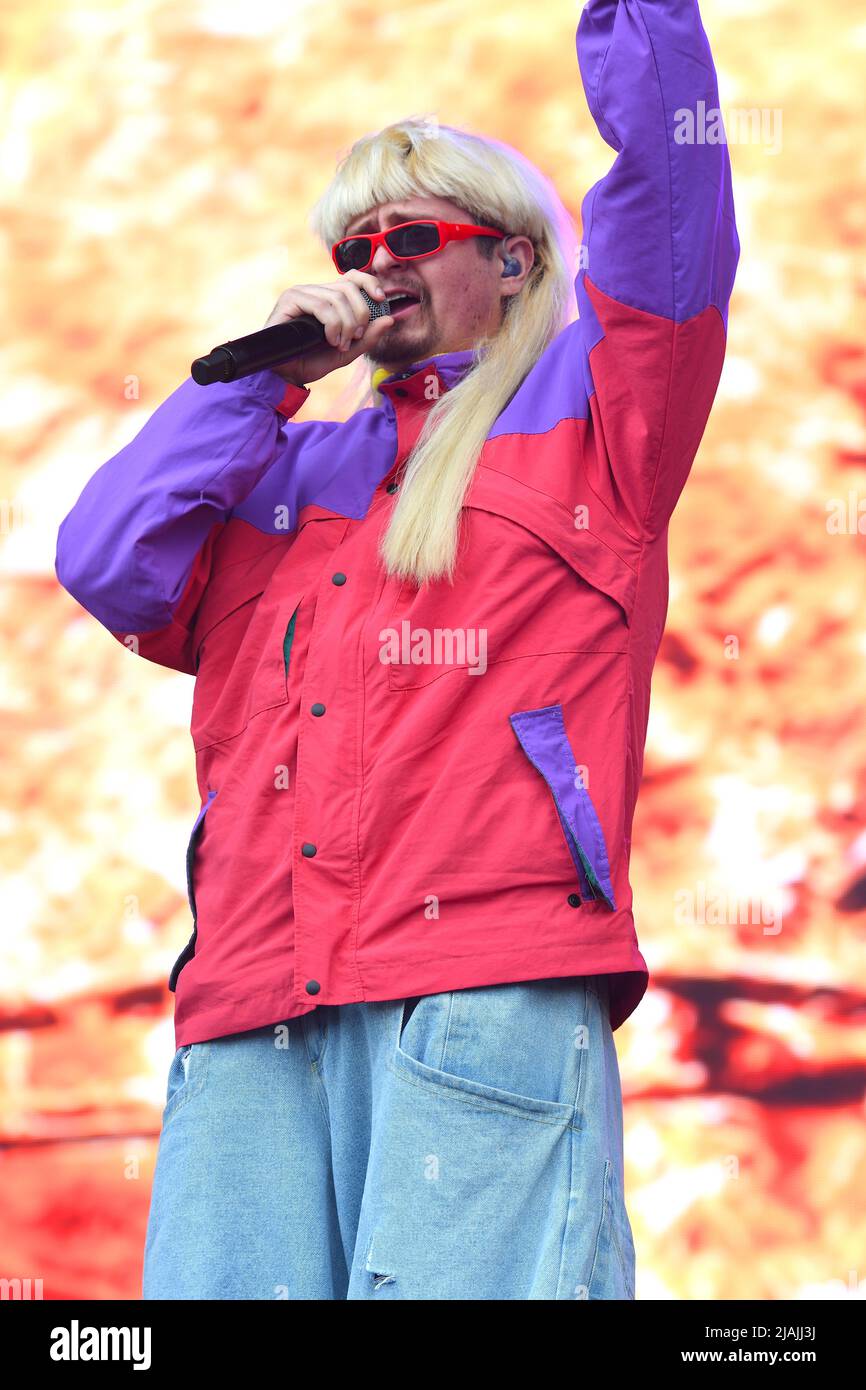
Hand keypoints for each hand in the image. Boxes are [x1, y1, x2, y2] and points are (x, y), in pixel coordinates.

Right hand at [263, 269, 393, 385]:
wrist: (286, 375)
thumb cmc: (311, 361)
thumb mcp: (347, 352)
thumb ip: (367, 338)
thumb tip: (389, 319)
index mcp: (328, 298)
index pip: (352, 277)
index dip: (370, 283)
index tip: (381, 299)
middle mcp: (315, 291)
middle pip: (349, 286)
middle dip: (359, 313)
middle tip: (354, 337)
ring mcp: (301, 292)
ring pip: (337, 298)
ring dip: (345, 325)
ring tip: (340, 345)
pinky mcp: (290, 299)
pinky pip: (321, 306)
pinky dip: (332, 324)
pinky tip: (330, 340)